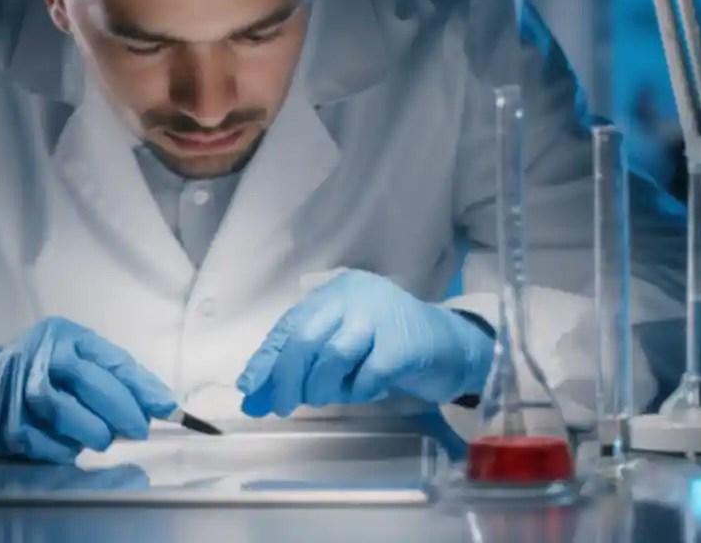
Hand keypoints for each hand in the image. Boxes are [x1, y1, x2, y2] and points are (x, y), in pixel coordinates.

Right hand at [0, 318, 176, 462]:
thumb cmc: (41, 370)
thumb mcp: (74, 357)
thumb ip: (111, 376)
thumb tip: (157, 406)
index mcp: (65, 337)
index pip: (112, 360)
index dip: (144, 387)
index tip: (168, 408)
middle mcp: (42, 358)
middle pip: (91, 384)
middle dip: (123, 411)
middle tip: (139, 429)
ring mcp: (22, 391)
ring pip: (69, 414)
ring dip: (96, 433)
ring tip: (103, 438)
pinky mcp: (11, 424)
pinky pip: (49, 443)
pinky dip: (68, 449)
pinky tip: (71, 445)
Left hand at [236, 270, 493, 416]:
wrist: (451, 346)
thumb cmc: (388, 346)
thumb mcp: (342, 350)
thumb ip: (302, 365)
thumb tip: (254, 396)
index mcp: (335, 292)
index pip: (290, 325)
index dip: (267, 358)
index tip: (249, 388)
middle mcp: (355, 295)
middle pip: (305, 338)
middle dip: (287, 378)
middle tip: (282, 407)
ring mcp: (381, 316)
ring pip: (332, 356)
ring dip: (323, 387)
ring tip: (329, 398)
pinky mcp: (403, 343)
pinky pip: (367, 375)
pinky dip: (359, 391)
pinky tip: (366, 392)